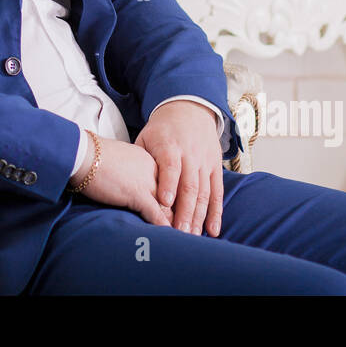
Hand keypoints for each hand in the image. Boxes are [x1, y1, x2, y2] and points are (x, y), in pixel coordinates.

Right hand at [68, 137, 172, 228]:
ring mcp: (147, 182)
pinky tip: (169, 236)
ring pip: (169, 206)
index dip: (174, 199)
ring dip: (175, 223)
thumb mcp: (120, 161)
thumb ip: (130, 172)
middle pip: (173, 195)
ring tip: (182, 236)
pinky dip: (164, 227)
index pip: (169, 183)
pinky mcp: (138, 194)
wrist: (84, 153)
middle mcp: (153, 170)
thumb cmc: (94, 157)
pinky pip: (156, 214)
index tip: (179, 210)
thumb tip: (127, 183)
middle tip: (187, 227)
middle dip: (180, 212)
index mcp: (149, 161)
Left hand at [134, 100, 223, 236]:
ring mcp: (205, 162)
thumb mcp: (146, 138)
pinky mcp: (215, 168)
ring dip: (199, 216)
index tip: (164, 202)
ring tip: (192, 236)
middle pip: (189, 184)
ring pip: (204, 192)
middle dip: (185, 210)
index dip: (168, 183)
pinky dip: (216, 212)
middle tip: (179, 232)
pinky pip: (217, 192)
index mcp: (170, 145)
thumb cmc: (161, 130)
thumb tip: (128, 185)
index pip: (170, 166)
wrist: (189, 110)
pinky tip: (212, 230)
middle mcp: (190, 154)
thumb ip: (140, 160)